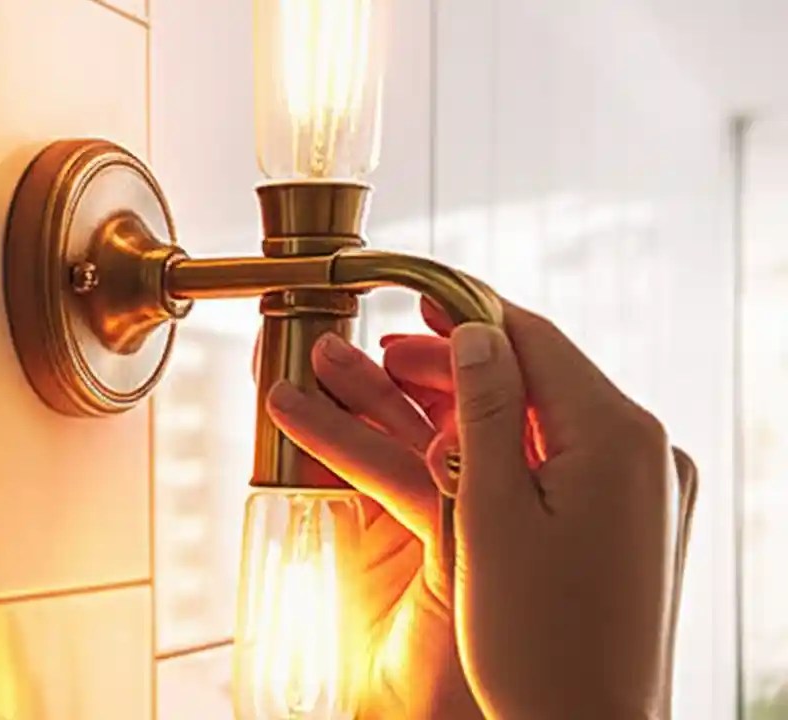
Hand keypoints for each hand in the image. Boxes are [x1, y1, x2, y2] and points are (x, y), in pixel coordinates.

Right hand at [269, 298, 696, 718]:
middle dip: (462, 360)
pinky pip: (567, 457)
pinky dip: (511, 445)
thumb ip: (485, 413)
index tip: (412, 296)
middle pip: (543, 375)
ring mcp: (648, 488)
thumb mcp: (489, 515)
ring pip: (550, 416)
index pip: (535, 340)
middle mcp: (649, 453)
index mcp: (619, 439)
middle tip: (384, 354)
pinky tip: (458, 450)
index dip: (466, 313)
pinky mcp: (635, 519)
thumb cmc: (536, 643)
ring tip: (407, 399)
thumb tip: (477, 332)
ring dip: (481, 403)